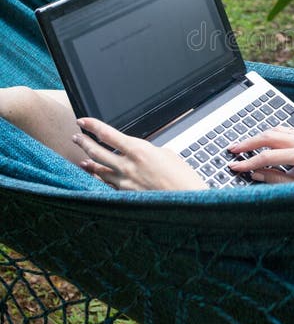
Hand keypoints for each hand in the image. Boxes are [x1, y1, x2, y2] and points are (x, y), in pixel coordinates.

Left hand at [72, 117, 199, 191]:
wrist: (186, 202)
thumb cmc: (183, 179)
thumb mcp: (168, 156)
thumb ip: (148, 152)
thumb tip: (140, 156)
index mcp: (139, 150)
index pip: (107, 134)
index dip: (91, 126)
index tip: (82, 121)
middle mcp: (127, 166)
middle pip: (96, 152)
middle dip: (83, 142)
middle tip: (76, 137)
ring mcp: (124, 183)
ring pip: (99, 171)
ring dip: (89, 164)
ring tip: (82, 160)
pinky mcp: (126, 197)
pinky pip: (107, 186)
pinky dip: (100, 181)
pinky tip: (95, 180)